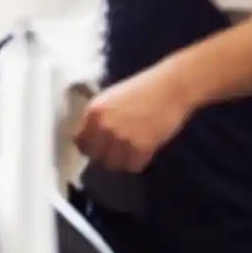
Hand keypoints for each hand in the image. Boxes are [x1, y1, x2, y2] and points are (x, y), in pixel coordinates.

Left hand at [74, 64, 197, 171]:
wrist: (171, 87)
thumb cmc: (142, 89)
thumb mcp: (110, 98)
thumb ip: (98, 117)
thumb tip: (89, 135)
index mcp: (94, 112)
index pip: (80, 141)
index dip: (88, 146)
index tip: (96, 148)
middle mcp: (104, 126)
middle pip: (95, 155)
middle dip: (103, 156)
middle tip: (114, 152)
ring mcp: (122, 138)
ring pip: (113, 164)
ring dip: (120, 161)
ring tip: (129, 153)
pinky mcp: (142, 147)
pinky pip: (133, 166)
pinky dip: (137, 163)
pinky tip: (142, 154)